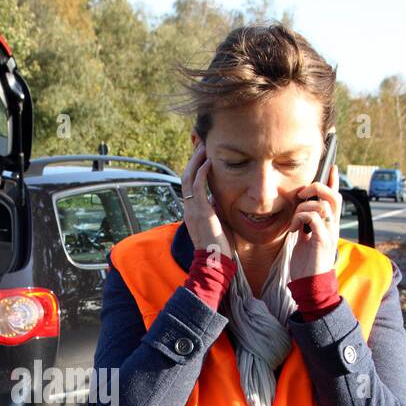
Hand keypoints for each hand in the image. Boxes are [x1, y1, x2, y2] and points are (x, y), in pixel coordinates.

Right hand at [180, 142, 233, 260]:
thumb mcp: (217, 224)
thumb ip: (215, 210)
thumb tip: (218, 199)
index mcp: (192, 211)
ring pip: (189, 178)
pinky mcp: (200, 211)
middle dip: (193, 159)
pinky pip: (198, 186)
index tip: (202, 155)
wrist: (214, 262)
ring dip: (196, 160)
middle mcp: (189, 208)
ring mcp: (193, 209)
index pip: (190, 184)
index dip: (194, 168)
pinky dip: (202, 172)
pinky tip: (209, 160)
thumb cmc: (219, 248)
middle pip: (186, 176)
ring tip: (203, 146)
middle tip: (200, 143)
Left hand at [288, 164, 341, 280]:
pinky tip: (294, 229)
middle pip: (333, 196)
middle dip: (317, 188)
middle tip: (302, 193)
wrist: (309, 285)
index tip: (330, 168)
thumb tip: (299, 214)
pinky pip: (314, 218)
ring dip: (303, 208)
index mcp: (329, 225)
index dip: (333, 182)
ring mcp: (329, 233)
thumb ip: (305, 227)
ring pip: (321, 205)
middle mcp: (333, 226)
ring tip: (294, 222)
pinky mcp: (322, 241)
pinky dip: (301, 219)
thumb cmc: (306, 265)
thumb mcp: (304, 241)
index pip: (335, 198)